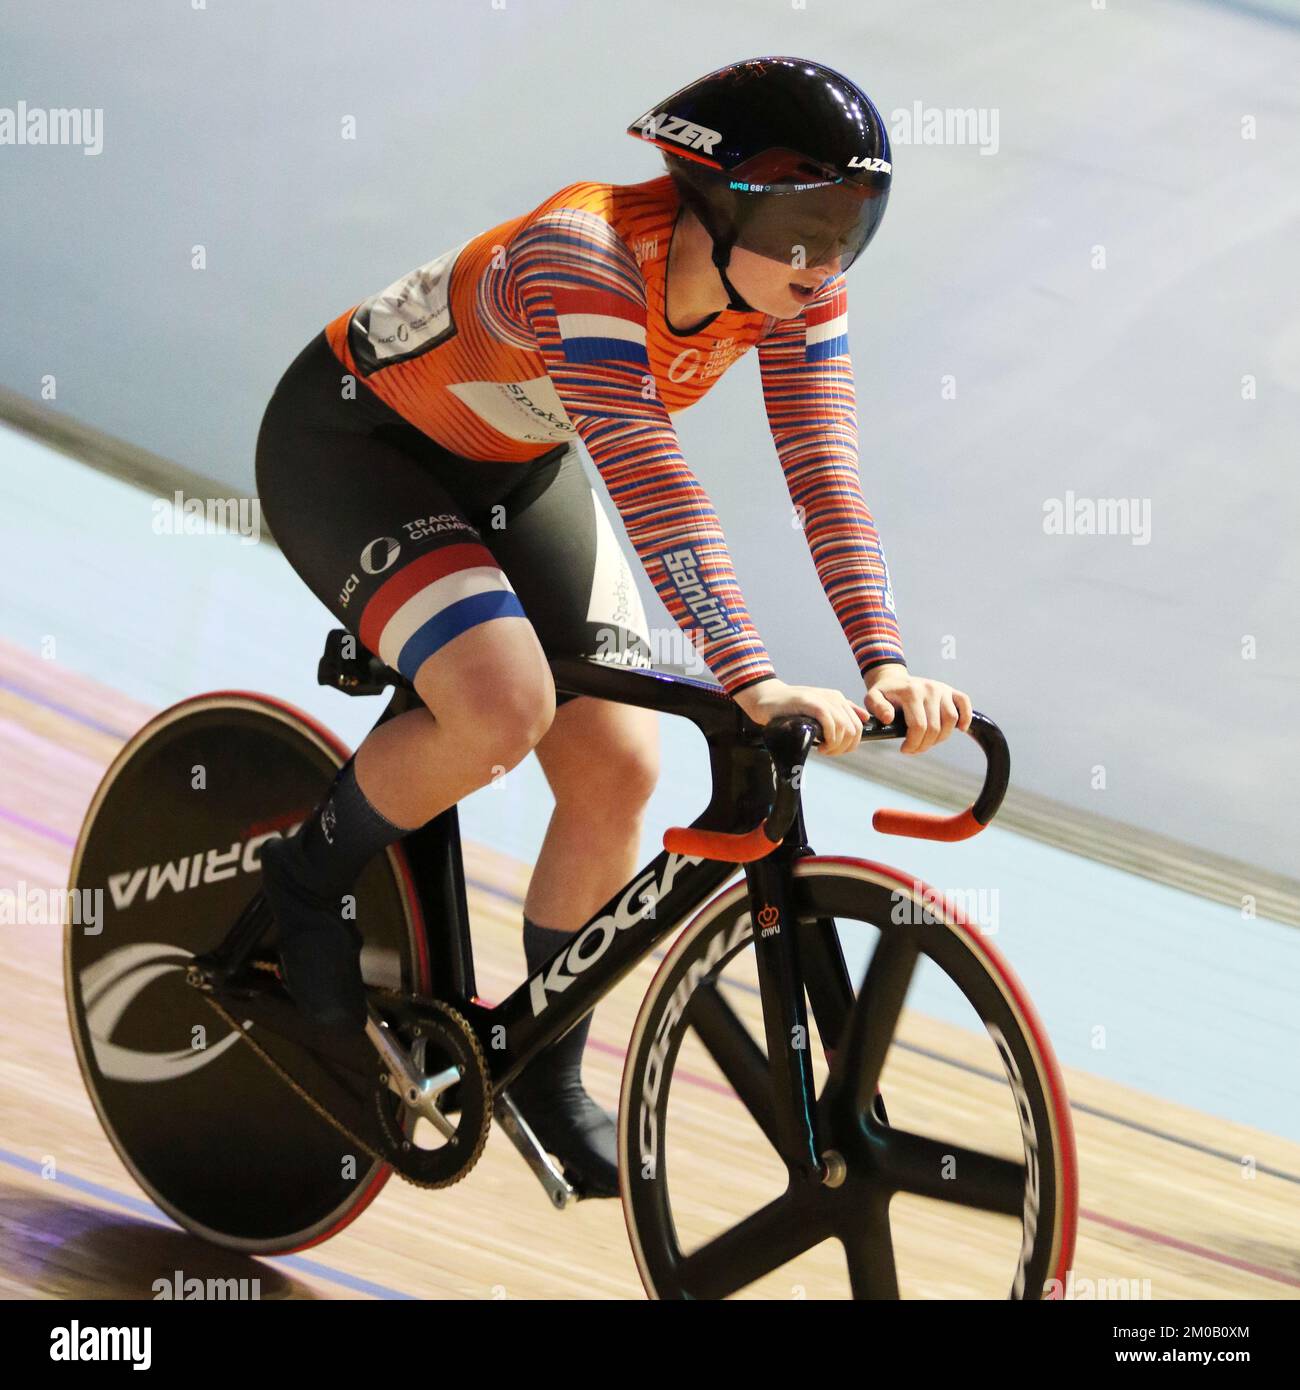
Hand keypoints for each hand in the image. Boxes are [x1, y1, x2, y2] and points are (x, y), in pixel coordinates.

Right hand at [732, 678, 867, 756]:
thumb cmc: (791, 708)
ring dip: (835, 746)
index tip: (834, 750)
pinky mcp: (811, 703)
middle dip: (843, 747)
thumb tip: (865, 718)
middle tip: (826, 752)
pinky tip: (819, 745)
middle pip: (854, 730)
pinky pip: (831, 724)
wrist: (767, 698)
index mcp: (838, 699)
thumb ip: (841, 712)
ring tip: (821, 749)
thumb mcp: (819, 708)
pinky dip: (828, 739)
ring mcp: (823, 700)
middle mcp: (834, 698)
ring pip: (844, 729)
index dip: (850, 745)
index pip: (858, 726)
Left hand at [863, 664, 971, 754]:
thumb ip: (876, 707)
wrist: (893, 680)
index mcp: (911, 692)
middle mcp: (929, 689)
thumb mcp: (872, 698)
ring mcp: (941, 689)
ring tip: (927, 741)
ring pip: (951, 720)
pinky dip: (965, 718)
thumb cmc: (884, 694)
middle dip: (924, 745)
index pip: (918, 726)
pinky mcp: (950, 690)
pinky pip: (964, 703)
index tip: (904, 749)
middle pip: (935, 727)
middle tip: (914, 749)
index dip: (913, 744)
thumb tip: (888, 718)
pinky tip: (959, 729)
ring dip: (941, 737)